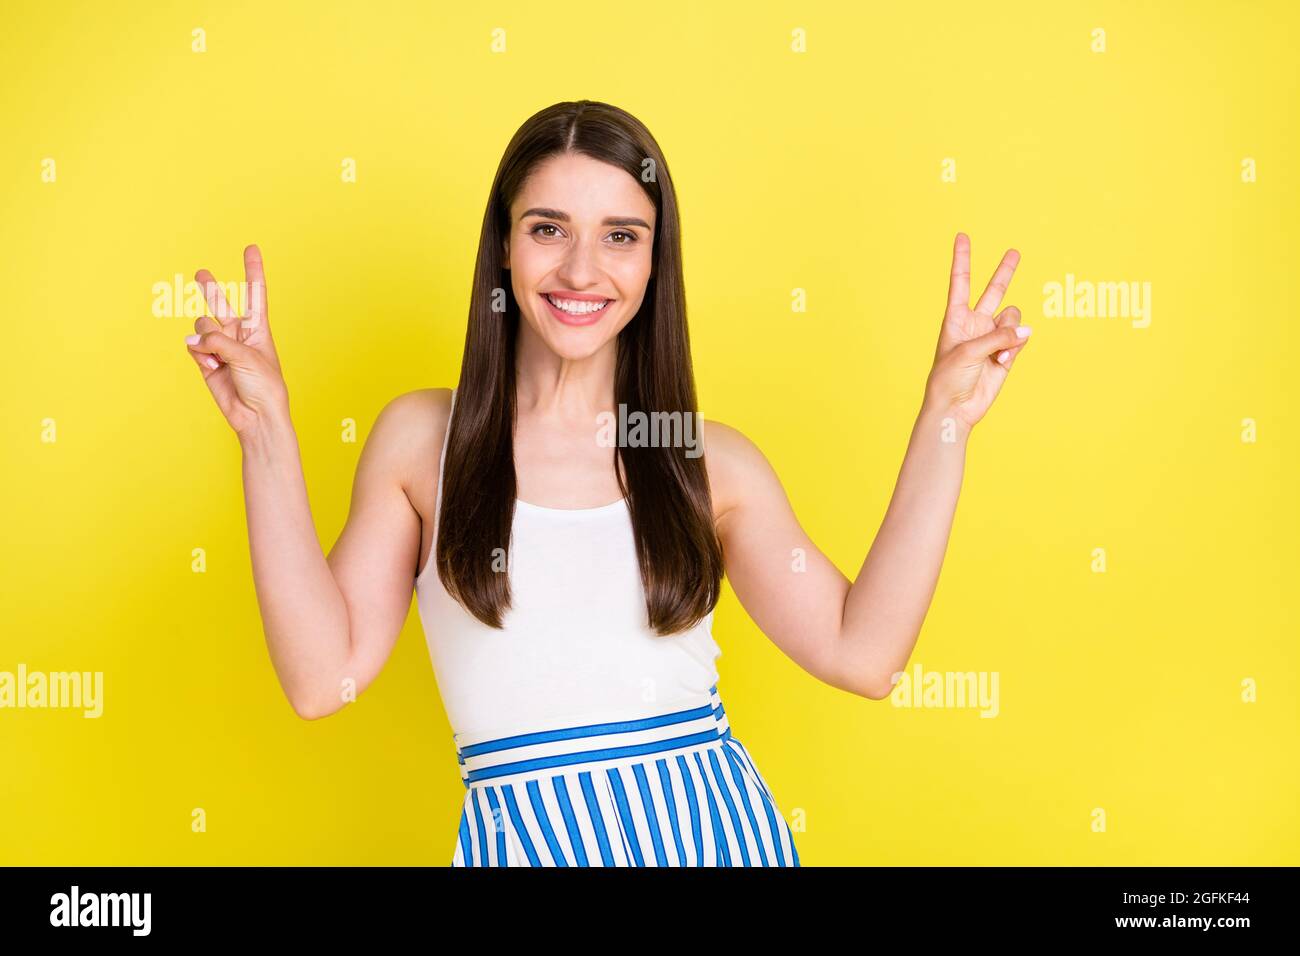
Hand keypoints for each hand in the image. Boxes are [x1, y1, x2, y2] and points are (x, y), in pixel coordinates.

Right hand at [185, 245, 288, 436]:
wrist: (255, 416)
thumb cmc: (264, 386)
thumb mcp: (248, 356)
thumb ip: (219, 341)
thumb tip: (193, 339)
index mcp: (258, 328)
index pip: (255, 293)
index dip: (253, 270)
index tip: (251, 248)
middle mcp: (238, 334)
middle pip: (221, 303)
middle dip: (210, 288)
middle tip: (201, 273)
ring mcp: (220, 347)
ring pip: (201, 327)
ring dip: (205, 339)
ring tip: (216, 356)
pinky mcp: (205, 361)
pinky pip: (194, 347)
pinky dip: (198, 355)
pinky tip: (210, 366)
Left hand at [922, 232, 1030, 430]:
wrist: (955, 408)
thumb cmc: (948, 378)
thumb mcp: (967, 351)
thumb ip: (998, 337)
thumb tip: (1026, 331)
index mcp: (956, 318)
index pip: (960, 282)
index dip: (962, 259)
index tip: (962, 236)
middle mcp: (975, 324)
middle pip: (993, 291)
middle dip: (1004, 272)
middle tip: (1014, 252)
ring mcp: (992, 337)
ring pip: (1014, 318)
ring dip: (1011, 332)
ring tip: (998, 353)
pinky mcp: (1006, 353)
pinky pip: (1020, 339)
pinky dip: (1015, 347)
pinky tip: (1003, 362)